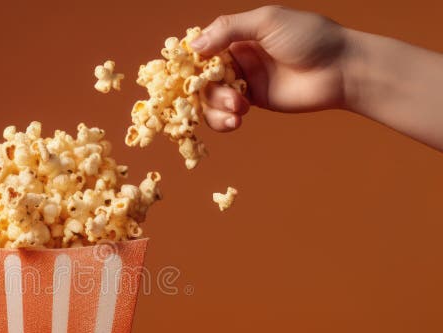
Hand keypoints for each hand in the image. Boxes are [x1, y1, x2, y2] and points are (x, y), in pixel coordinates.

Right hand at [193, 6, 351, 131]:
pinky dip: (223, 119)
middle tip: (227, 95)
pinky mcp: (253, 102)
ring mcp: (243, 80)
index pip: (201, 48)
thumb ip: (229, 29)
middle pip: (201, 77)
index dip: (190, 62)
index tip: (183, 75)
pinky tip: (236, 120)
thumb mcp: (267, 21)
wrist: (340, 69)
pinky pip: (225, 113)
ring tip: (238, 109)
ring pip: (210, 98)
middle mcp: (237, 57)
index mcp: (237, 34)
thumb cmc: (309, 38)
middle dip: (207, 90)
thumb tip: (194, 44)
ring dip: (216, 106)